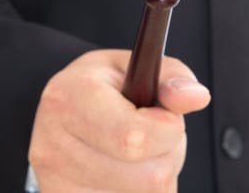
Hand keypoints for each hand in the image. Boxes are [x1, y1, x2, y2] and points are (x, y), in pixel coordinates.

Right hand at [28, 49, 210, 192]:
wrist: (60, 114)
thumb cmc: (101, 89)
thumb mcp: (135, 67)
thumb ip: (172, 76)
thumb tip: (195, 97)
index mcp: (70, 97)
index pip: (135, 136)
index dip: (167, 131)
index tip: (166, 117)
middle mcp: (53, 143)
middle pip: (148, 176)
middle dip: (166, 155)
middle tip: (152, 135)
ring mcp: (55, 182)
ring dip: (154, 178)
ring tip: (135, 153)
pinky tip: (124, 173)